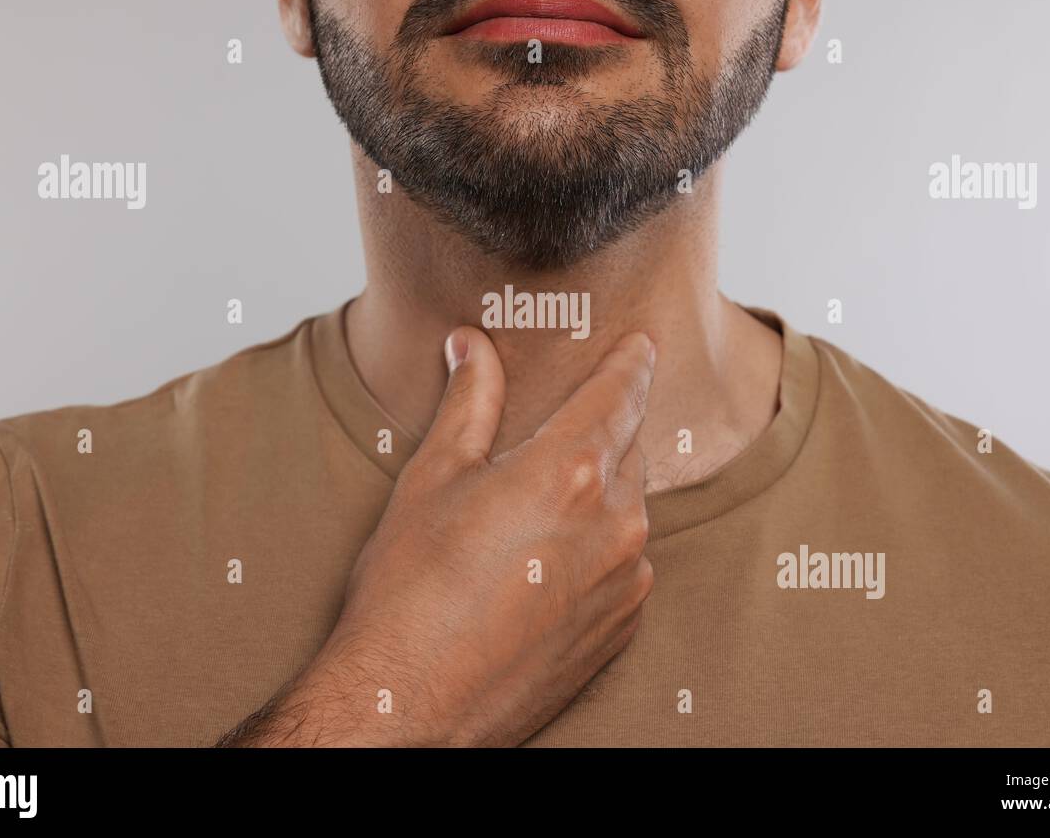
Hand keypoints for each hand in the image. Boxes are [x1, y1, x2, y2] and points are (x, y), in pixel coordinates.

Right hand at [225, 327, 655, 746]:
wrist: (411, 704)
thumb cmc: (409, 591)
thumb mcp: (432, 477)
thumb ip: (468, 402)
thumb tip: (471, 346)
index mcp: (569, 473)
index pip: (620, 393)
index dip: (630, 363)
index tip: (640, 345)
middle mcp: (615, 524)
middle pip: (627, 450)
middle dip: (601, 434)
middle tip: (558, 435)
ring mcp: (626, 582)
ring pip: (628, 511)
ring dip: (597, 497)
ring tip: (534, 515)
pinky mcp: (622, 629)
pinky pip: (626, 566)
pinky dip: (600, 550)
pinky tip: (544, 565)